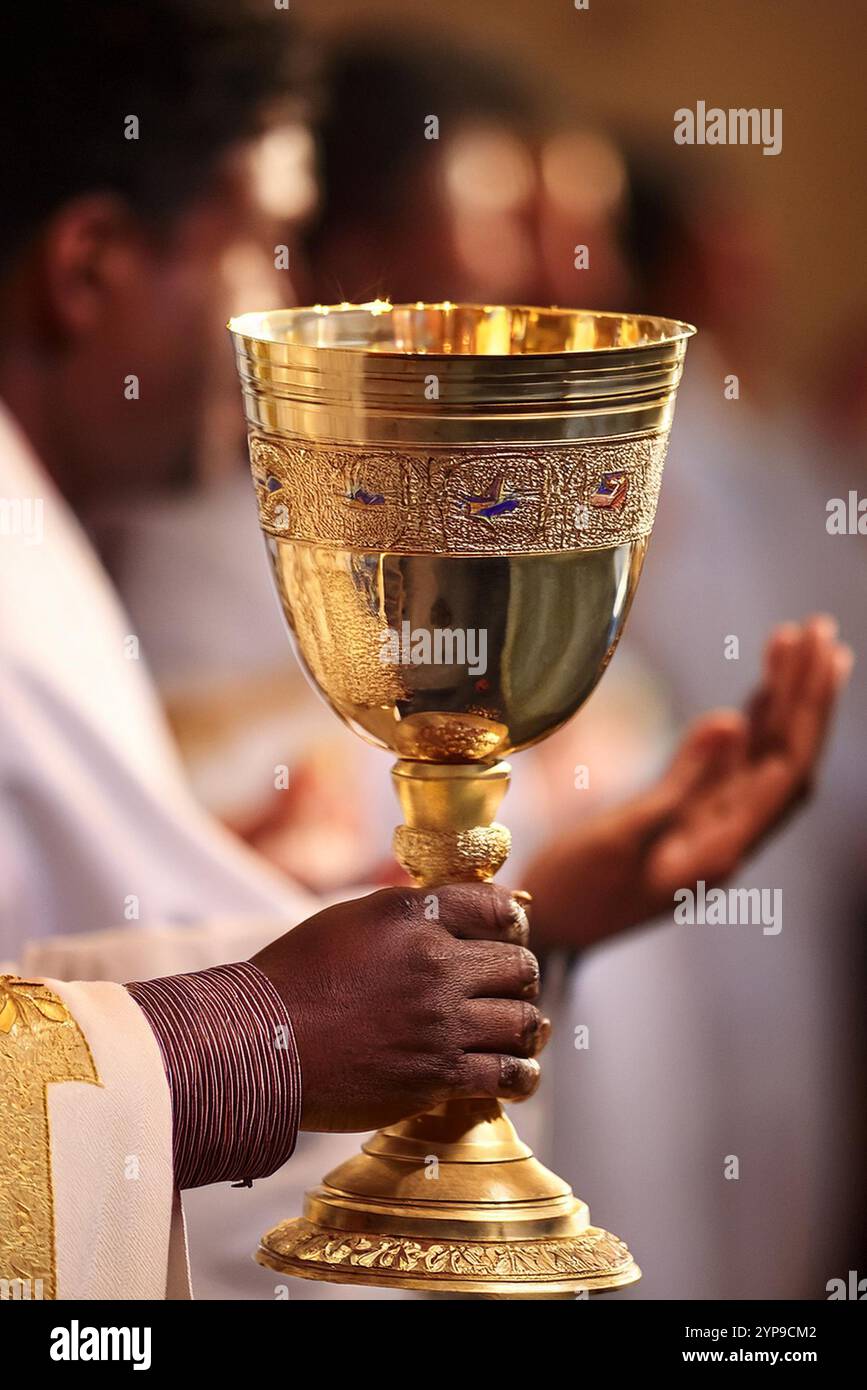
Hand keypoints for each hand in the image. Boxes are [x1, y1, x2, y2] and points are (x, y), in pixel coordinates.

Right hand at [251, 883, 547, 1130]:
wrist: (258, 1043)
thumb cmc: (295, 979)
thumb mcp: (351, 920)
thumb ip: (407, 913)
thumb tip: (449, 910)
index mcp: (414, 916)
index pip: (498, 908)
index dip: (514, 924)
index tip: (511, 937)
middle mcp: (435, 963)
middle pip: (520, 966)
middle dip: (520, 977)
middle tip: (509, 990)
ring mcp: (440, 1022)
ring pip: (523, 1021)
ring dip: (526, 1027)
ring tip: (518, 1032)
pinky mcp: (437, 1075)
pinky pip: (508, 1074)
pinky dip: (520, 1074)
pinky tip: (516, 1074)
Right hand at [525, 616, 852, 949]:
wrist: (543, 926)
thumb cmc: (573, 891)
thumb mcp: (619, 838)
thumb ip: (680, 783)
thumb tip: (731, 720)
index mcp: (722, 847)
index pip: (786, 771)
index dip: (808, 710)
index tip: (820, 653)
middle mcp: (729, 836)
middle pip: (785, 757)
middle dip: (806, 693)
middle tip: (820, 628)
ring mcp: (711, 825)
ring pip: (763, 756)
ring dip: (785, 700)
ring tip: (800, 638)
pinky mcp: (687, 814)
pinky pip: (732, 762)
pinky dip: (750, 720)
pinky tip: (762, 684)